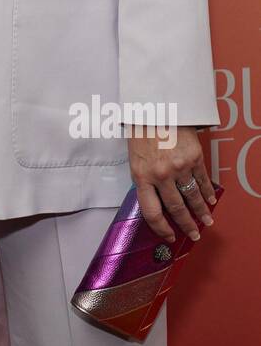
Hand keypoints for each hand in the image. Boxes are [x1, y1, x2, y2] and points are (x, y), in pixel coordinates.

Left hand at [127, 123, 216, 242]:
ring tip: (206, 221)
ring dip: (201, 211)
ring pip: (192, 196)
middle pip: (176, 208)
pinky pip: (202, 180)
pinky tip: (210, 200)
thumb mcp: (135, 160)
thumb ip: (145, 181)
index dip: (161, 228)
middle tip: (193, 235)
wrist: (154, 108)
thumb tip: (156, 202)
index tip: (168, 236)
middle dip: (186, 224)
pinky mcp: (194, 157)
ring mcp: (179, 166)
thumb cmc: (141, 133)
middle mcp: (161, 174)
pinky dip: (207, 192)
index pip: (151, 212)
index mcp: (142, 176)